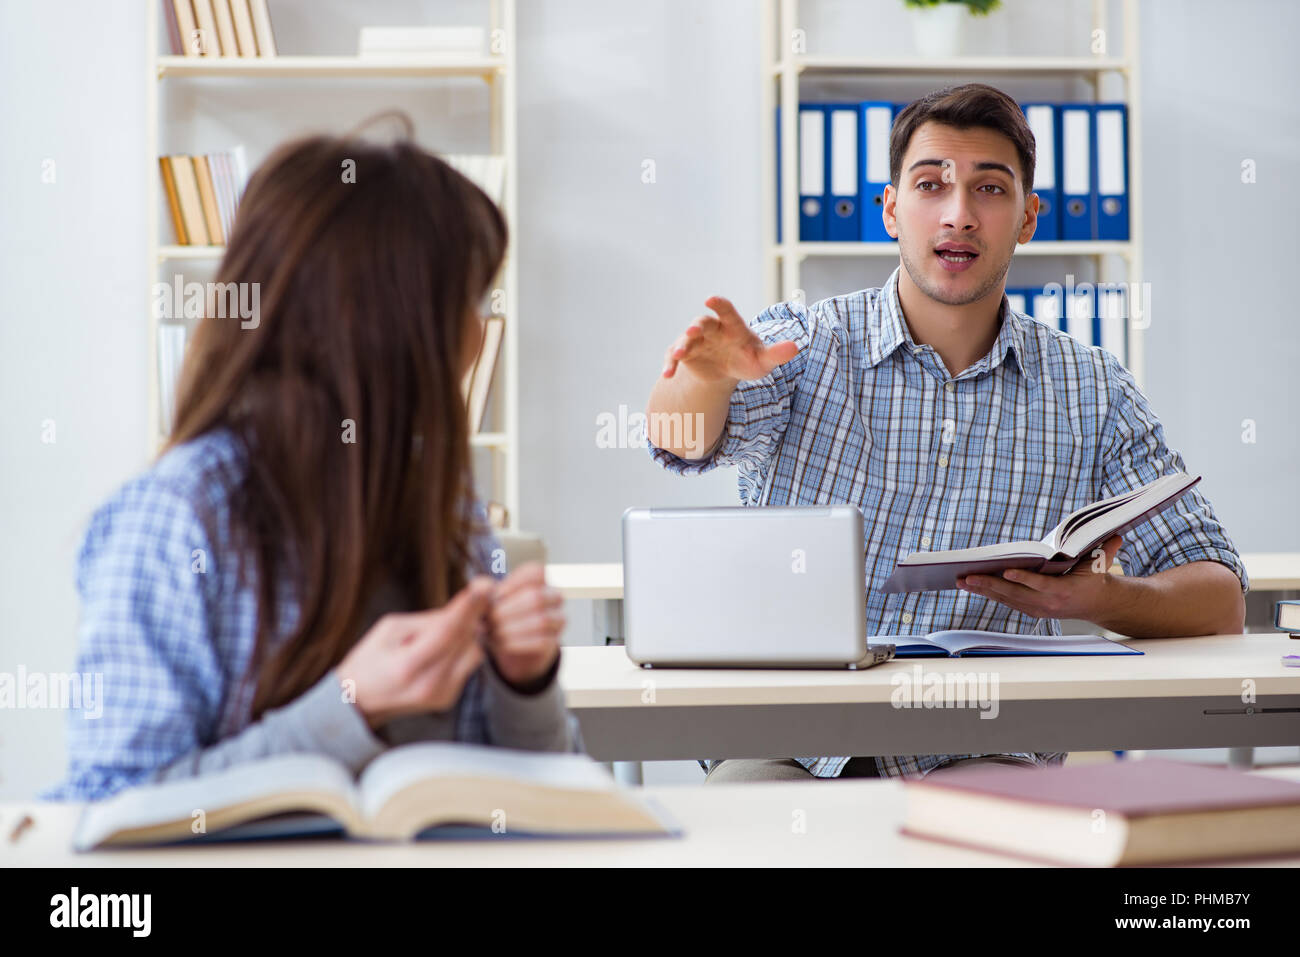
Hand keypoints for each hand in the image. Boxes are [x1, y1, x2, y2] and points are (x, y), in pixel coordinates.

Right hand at [337, 577, 493, 727]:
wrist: (358, 702)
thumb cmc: (368, 660)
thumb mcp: (389, 630)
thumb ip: (426, 621)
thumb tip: (460, 609)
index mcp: (408, 666)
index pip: (446, 632)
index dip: (466, 608)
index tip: (481, 588)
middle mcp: (429, 684)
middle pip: (466, 643)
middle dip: (474, 617)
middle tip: (478, 595)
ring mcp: (441, 695)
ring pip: (474, 654)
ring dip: (470, 634)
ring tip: (458, 620)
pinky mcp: (448, 699)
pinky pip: (467, 665)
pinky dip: (463, 649)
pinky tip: (450, 641)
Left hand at [484, 562, 563, 688]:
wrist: (510, 644)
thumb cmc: (500, 614)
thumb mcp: (492, 599)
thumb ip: (484, 589)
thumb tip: (482, 586)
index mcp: (541, 580)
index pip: (536, 572)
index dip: (513, 584)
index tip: (494, 596)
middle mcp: (554, 597)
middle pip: (537, 598)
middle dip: (508, 609)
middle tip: (489, 618)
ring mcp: (557, 620)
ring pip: (541, 621)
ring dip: (512, 628)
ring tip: (493, 632)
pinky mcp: (553, 642)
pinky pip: (541, 642)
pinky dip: (517, 643)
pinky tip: (502, 643)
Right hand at [660, 295, 798, 381]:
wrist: (728, 372)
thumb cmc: (748, 360)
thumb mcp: (763, 361)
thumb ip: (777, 354)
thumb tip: (795, 348)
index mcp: (731, 326)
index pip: (726, 312)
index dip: (719, 305)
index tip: (710, 299)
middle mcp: (711, 331)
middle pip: (702, 324)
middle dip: (696, 327)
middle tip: (692, 331)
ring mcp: (696, 343)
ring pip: (685, 340)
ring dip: (680, 346)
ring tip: (678, 355)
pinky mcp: (685, 356)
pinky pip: (674, 358)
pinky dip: (670, 365)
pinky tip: (667, 375)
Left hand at [957, 535, 1124, 621]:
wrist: (1099, 605)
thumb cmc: (1096, 579)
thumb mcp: (1102, 564)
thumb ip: (1106, 550)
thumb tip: (1115, 534)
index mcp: (1063, 592)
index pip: (1039, 585)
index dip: (1022, 579)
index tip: (1006, 572)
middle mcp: (1047, 604)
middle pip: (1013, 594)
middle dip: (988, 585)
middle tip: (966, 576)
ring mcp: (1037, 609)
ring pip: (1005, 599)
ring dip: (982, 590)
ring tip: (961, 580)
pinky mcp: (1030, 610)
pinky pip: (1006, 601)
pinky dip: (988, 593)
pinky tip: (972, 585)